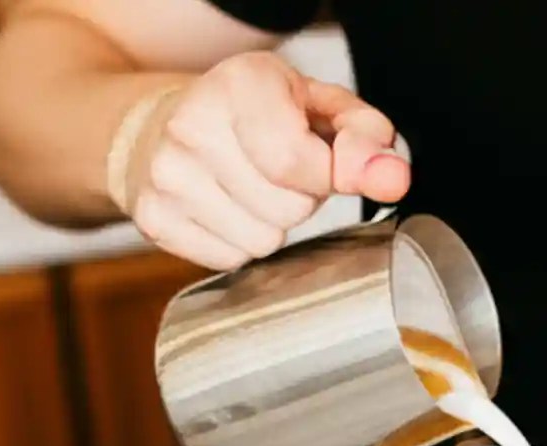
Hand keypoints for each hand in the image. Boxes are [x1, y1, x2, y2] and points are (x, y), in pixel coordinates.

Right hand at [123, 51, 408, 269]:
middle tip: (277, 172)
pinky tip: (225, 209)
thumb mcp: (321, 106)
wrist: (161, 127)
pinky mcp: (153, 218)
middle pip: (287, 209)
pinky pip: (230, 259)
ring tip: (251, 188)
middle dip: (299, 199)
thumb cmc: (256, 115)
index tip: (320, 161)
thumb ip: (367, 137)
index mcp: (239, 85)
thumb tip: (392, 178)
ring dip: (271, 223)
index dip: (325, 175)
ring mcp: (165, 176)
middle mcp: (191, 126)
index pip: (297, 162)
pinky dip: (239, 243)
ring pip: (261, 241)